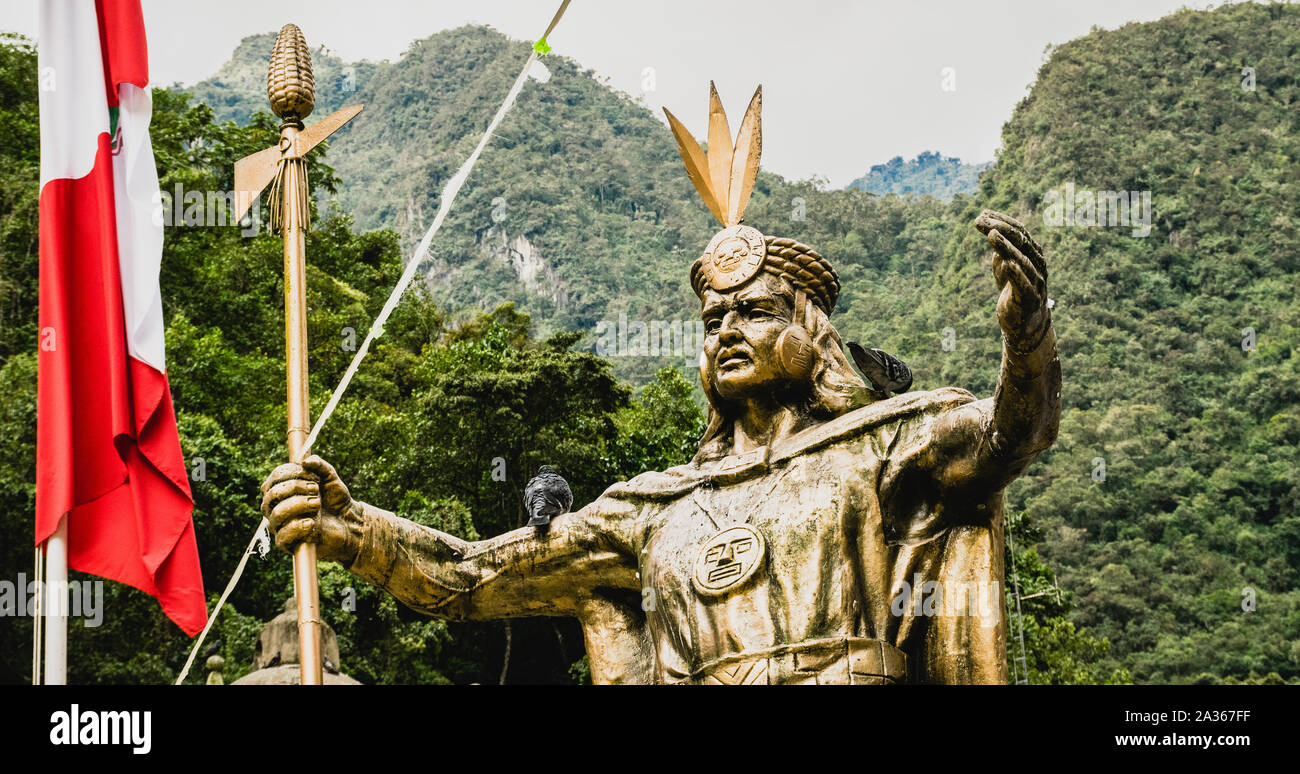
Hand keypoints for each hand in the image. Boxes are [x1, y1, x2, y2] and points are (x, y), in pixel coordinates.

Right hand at [260, 455, 363, 564]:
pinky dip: (297, 527)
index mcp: (281, 489)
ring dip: (298, 505)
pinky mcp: (287, 543)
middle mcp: (275, 507)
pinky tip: (311, 523)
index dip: (292, 473)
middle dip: (295, 488)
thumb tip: (305, 461)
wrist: (349, 522)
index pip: (275, 478)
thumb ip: (319, 466)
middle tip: (316, 489)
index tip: (312, 475)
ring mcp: (279, 525)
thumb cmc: (334, 499)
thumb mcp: (330, 477)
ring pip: (277, 514)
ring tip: (317, 504)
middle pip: (272, 495)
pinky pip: (282, 537)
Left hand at [975, 210, 1048, 349]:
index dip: (1002, 220)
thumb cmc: (1014, 292)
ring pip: (1022, 260)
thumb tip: (992, 230)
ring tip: (992, 235)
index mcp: (1032, 254)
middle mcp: (1037, 264)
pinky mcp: (1029, 299)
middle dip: (1000, 228)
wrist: (1025, 324)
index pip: (1019, 231)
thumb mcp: (1004, 267)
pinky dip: (1016, 273)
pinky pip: (1023, 284)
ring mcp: (1035, 282)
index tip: (982, 213)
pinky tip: (1007, 263)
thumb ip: (1001, 250)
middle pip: (1020, 241)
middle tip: (980, 221)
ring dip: (1007, 246)